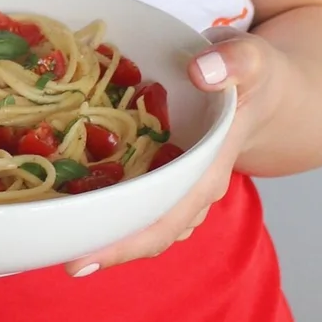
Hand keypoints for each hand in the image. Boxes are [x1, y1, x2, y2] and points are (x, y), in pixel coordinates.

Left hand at [65, 34, 282, 277]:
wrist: (266, 89)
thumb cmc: (256, 78)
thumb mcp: (252, 61)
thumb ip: (234, 62)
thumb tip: (202, 73)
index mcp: (208, 171)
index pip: (168, 218)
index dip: (128, 241)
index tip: (84, 260)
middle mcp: (191, 189)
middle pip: (148, 230)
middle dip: (104, 245)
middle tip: (55, 258)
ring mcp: (177, 185)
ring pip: (140, 219)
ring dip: (104, 229)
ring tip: (57, 238)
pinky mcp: (164, 174)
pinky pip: (135, 196)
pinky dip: (107, 201)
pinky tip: (72, 200)